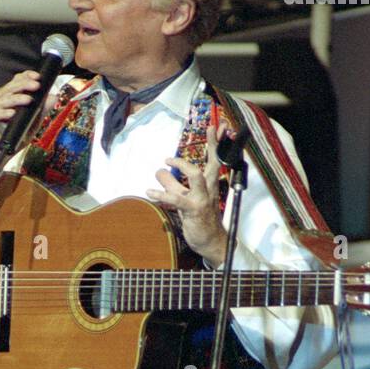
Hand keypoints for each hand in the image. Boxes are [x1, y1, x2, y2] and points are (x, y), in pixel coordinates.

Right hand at [0, 70, 40, 177]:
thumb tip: (53, 97)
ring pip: (3, 99)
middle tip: (36, 86)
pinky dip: (2, 113)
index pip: (16, 81)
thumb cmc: (12, 138)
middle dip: (24, 86)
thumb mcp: (31, 123)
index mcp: (6, 96)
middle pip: (11, 88)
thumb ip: (41, 110)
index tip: (38, 77)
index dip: (26, 77)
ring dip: (16, 99)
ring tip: (28, 100)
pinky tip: (11, 113)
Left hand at [147, 122, 228, 265]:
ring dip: (181, 166)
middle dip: (213, 144)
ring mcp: (202, 199)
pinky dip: (161, 194)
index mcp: (209, 185)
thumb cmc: (199, 219)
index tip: (219, 126)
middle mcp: (208, 189)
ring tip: (164, 163)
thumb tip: (159, 171)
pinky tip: (150, 192)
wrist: (211, 242)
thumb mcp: (184, 198)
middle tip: (211, 127)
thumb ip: (173, 184)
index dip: (216, 143)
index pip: (215, 160)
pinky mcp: (193, 210)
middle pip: (213, 162)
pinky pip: (176, 199)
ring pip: (196, 176)